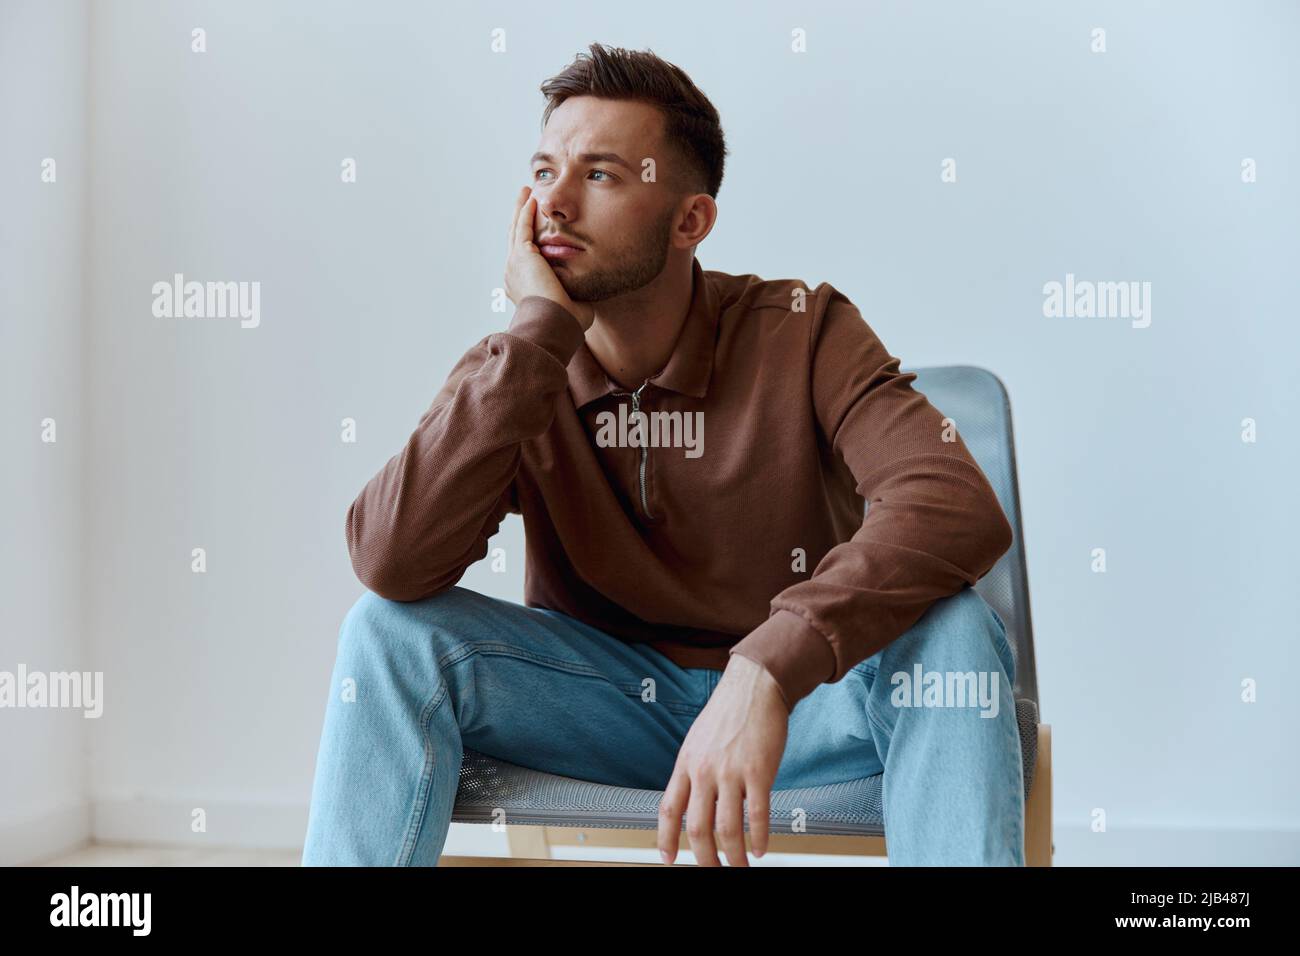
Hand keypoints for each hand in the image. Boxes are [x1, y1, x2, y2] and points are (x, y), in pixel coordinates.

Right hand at [503, 186, 595, 330]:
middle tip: (526, 201)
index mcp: (523, 286)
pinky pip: (522, 227)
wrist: (555, 325)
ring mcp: (515, 264)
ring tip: (526, 192)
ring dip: (522, 209)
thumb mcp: (571, 304)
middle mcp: (514, 274)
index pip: (524, 257)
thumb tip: (587, 293)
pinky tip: (531, 198)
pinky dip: (526, 211)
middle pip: (515, 238)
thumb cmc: (566, 324)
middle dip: (521, 218)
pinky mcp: (522, 255)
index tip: (535, 228)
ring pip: (516, 229)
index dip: (528, 239)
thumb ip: (575, 294)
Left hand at [657, 654, 788, 865]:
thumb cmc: (729, 712)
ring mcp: (731, 772)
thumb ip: (693, 771)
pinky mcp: (759, 771)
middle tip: (712, 870)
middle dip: (704, 859)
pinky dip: (758, 838)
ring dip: (733, 856)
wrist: (755, 686)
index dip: (665, 838)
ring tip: (739, 866)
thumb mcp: (697, 740)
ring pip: (727, 829)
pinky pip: (756, 815)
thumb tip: (693, 803)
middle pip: (698, 828)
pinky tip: (760, 848)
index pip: (669, 809)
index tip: (667, 858)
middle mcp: (704, 770)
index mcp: (686, 763)